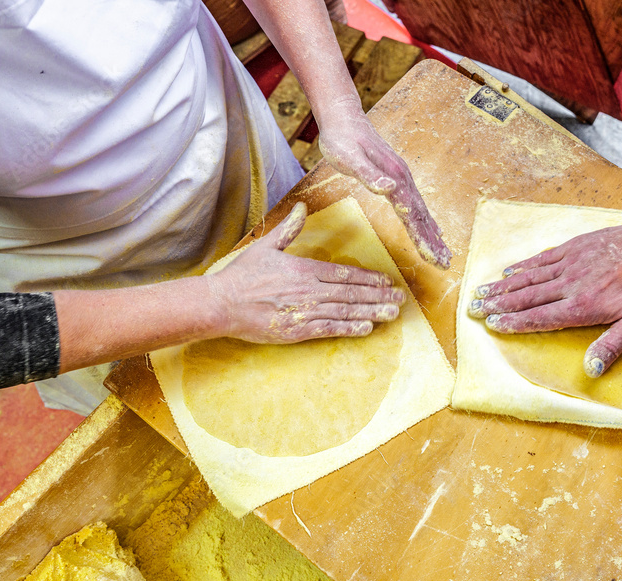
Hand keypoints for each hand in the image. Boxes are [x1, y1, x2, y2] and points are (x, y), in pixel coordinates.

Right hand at [209, 202, 406, 342]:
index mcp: (304, 269)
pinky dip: (348, 328)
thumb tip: (303, 208)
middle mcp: (308, 290)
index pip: (344, 274)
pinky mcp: (296, 330)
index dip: (369, 278)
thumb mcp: (267, 246)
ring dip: (371, 312)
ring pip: (345, 311)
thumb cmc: (242, 275)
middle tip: (400, 299)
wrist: (221, 303)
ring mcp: (303, 311)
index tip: (387, 281)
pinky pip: (328, 329)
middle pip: (351, 293)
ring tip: (392, 314)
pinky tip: (366, 328)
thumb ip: (289, 229)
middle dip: (378, 296)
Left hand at [318, 102, 451, 268]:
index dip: (423, 238)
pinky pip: (416, 205)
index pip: (412, 215)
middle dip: (433, 242)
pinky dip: (426, 221)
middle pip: (422, 217)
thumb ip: (370, 174)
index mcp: (394, 178)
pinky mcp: (397, 178)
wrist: (342, 116)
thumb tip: (390, 188)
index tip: (433, 258)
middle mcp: (403, 180)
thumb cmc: (341, 139)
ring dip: (433, 234)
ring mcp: (402, 179)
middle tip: (446, 263)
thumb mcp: (349, 157)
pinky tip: (431, 229)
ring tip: (444, 253)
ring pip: (422, 212)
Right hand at [468, 184, 621, 376]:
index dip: (514, 322)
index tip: (492, 325)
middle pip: (526, 297)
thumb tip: (590, 370)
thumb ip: (612, 346)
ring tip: (480, 292)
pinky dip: (522, 266)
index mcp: (583, 307)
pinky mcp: (573, 248)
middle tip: (472, 309)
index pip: (540, 317)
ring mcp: (569, 263)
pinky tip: (508, 271)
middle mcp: (570, 284)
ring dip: (503, 286)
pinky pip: (542, 259)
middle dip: (498, 304)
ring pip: (529, 277)